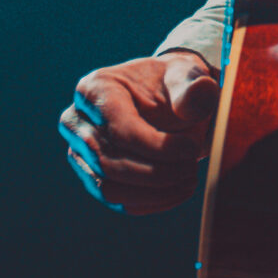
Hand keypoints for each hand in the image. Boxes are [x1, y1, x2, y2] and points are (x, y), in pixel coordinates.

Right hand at [59, 50, 219, 214]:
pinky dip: (152, 201)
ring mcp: (80, 153)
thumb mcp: (186, 75)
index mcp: (95, 88)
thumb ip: (192, 85)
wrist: (170, 100)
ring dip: (153, 192)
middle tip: (192, 168)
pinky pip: (118, 202)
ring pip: (109, 189)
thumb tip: (200, 95)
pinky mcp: (93, 177)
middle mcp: (77, 122)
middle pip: (109, 163)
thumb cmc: (174, 85)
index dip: (158, 147)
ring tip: (188, 179)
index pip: (119, 130)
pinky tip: (179, 188)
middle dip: (156, 173)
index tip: (192, 150)